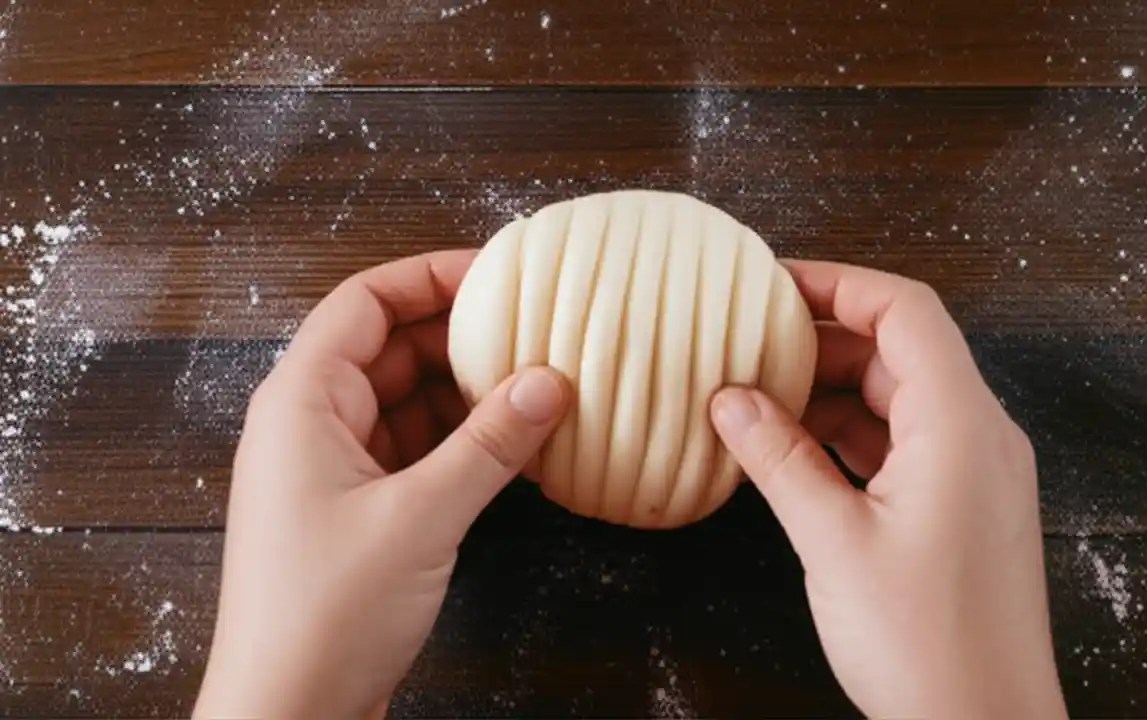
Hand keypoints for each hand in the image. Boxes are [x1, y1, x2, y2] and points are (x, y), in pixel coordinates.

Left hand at [194, 250, 569, 718]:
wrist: (288, 713)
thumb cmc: (324, 614)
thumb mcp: (422, 517)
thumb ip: (490, 445)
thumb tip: (549, 382)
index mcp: (301, 401)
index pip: (364, 302)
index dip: (430, 276)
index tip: (498, 272)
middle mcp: (310, 424)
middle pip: (390, 349)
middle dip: (461, 338)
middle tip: (536, 331)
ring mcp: (332, 469)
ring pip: (406, 402)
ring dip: (466, 394)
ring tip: (536, 386)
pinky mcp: (355, 510)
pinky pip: (413, 450)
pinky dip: (459, 441)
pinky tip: (511, 444)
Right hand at [710, 261, 1066, 718]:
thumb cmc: (924, 645)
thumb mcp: (833, 542)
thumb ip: (780, 460)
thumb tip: (730, 398)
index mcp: (961, 425)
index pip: (906, 310)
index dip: (838, 283)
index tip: (770, 285)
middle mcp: (980, 436)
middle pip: (901, 350)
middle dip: (823, 339)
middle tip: (748, 345)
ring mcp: (976, 474)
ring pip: (899, 399)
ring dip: (832, 391)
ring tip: (758, 398)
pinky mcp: (963, 510)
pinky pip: (903, 444)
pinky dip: (849, 436)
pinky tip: (793, 450)